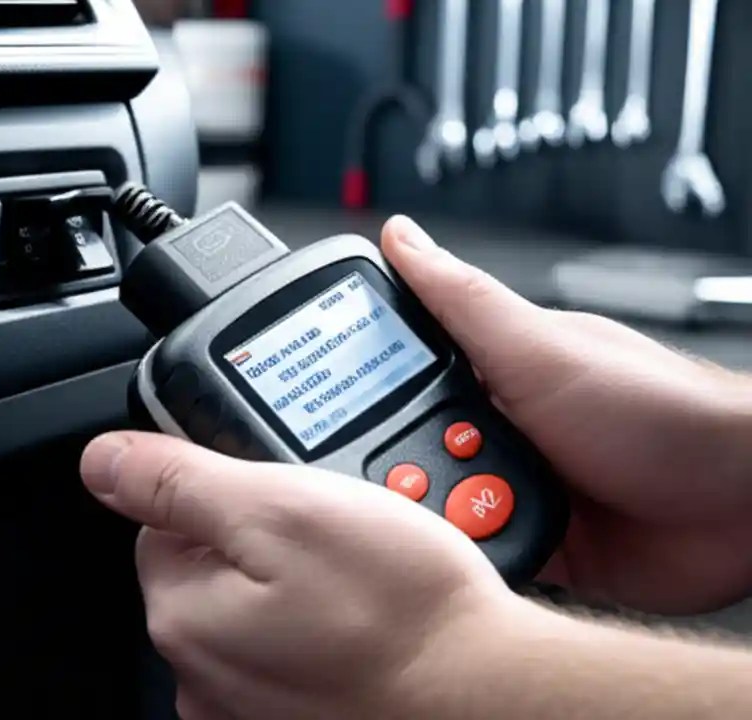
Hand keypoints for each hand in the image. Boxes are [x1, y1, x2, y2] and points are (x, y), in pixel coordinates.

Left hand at [80, 431, 526, 719]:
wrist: (487, 696)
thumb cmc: (398, 611)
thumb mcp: (279, 507)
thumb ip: (178, 482)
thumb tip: (104, 461)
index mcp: (181, 615)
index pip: (165, 521)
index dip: (229, 492)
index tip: (286, 493)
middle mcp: (202, 674)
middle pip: (211, 567)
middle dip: (266, 539)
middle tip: (338, 535)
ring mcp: (250, 707)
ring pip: (259, 607)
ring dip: (301, 584)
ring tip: (362, 580)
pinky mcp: (299, 716)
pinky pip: (296, 648)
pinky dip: (326, 629)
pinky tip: (369, 621)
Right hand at [381, 216, 751, 612]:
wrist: (745, 502)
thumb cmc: (661, 409)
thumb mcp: (539, 348)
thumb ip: (460, 300)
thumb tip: (401, 237)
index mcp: (496, 369)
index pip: (404, 372)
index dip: (366, 390)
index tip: (338, 406)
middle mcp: (505, 423)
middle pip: (413, 446)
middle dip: (414, 464)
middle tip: (440, 465)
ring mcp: (522, 481)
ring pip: (440, 504)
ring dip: (449, 513)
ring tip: (477, 509)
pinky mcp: (541, 537)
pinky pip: (481, 551)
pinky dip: (478, 554)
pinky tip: (487, 547)